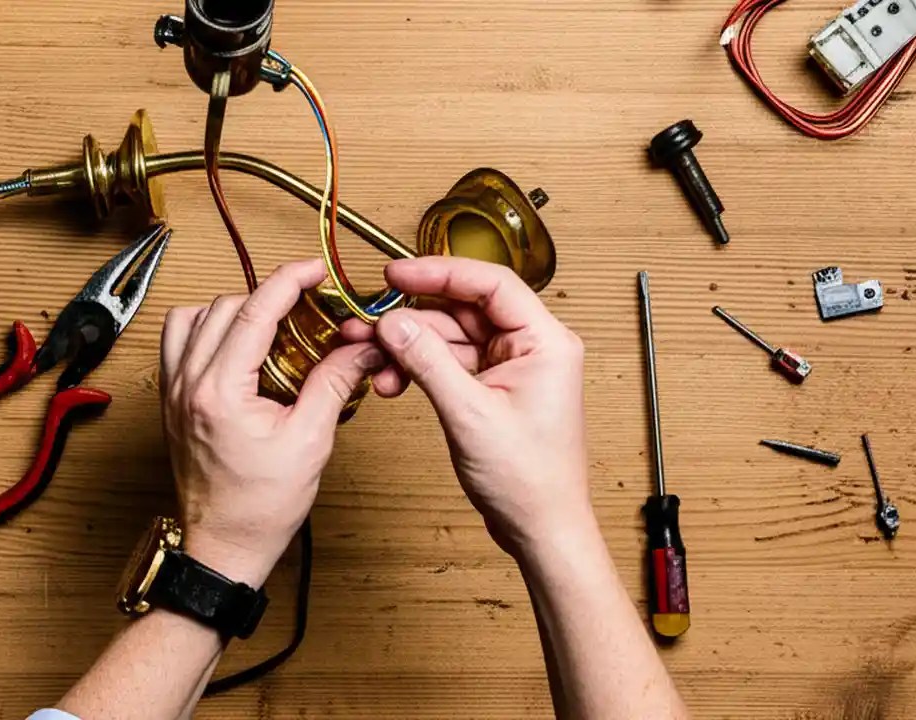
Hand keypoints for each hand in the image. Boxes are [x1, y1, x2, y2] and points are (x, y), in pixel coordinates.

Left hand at [160, 259, 385, 586]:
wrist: (223, 547)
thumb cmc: (259, 508)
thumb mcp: (309, 442)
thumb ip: (333, 384)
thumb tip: (361, 348)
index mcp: (220, 392)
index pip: (254, 311)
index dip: (289, 280)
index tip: (315, 270)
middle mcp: (187, 385)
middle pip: (226, 307)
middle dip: (269, 297)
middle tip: (307, 307)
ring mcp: (173, 392)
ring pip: (194, 318)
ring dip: (233, 310)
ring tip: (270, 325)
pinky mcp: (171, 402)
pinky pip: (178, 343)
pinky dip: (206, 330)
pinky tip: (235, 346)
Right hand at [342, 257, 588, 554]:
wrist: (540, 528)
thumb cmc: (530, 480)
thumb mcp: (469, 414)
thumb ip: (428, 361)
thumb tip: (394, 323)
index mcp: (545, 341)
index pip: (490, 284)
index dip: (440, 272)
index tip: (396, 274)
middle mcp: (531, 347)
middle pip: (464, 308)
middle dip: (413, 314)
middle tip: (370, 318)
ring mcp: (511, 367)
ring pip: (451, 336)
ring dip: (410, 345)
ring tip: (373, 357)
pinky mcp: (493, 387)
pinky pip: (450, 362)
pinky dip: (419, 368)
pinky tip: (392, 380)